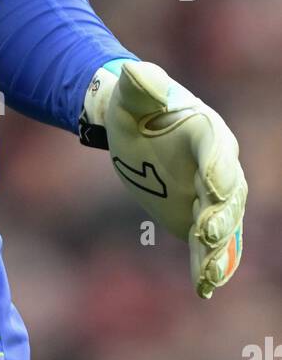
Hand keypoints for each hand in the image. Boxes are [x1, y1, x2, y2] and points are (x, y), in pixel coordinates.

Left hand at [104, 61, 246, 298]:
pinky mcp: (198, 219)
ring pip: (225, 226)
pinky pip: (209, 246)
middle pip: (229, 194)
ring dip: (219, 250)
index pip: (217, 151)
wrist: (134, 130)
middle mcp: (219, 166)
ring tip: (210, 273)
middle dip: (221, 215)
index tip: (210, 187)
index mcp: (208, 132)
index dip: (216, 167)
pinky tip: (204, 288)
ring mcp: (212, 196)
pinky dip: (209, 266)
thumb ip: (140, 86)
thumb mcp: (131, 95)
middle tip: (206, 233)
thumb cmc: (134, 107)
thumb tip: (135, 71)